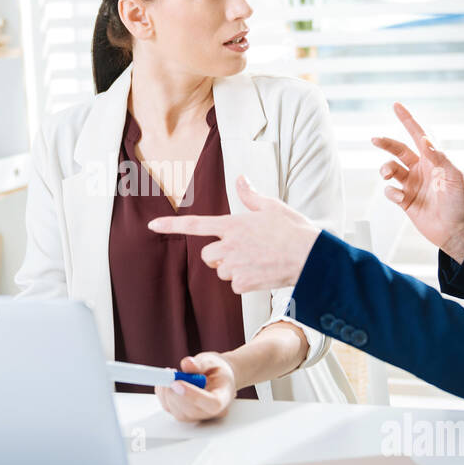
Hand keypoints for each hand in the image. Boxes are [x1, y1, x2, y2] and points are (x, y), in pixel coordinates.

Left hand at [148, 176, 319, 292]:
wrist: (311, 257)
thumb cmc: (294, 229)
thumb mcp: (272, 206)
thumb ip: (250, 195)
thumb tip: (241, 179)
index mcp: (232, 224)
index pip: (194, 224)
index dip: (170, 225)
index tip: (152, 225)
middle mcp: (229, 246)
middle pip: (207, 255)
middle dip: (218, 254)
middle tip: (242, 249)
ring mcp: (235, 266)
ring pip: (221, 271)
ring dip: (233, 267)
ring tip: (258, 259)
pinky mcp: (243, 283)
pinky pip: (235, 285)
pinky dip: (245, 281)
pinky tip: (261, 272)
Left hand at [156, 352, 235, 422]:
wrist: (217, 377)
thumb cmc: (217, 371)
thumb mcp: (212, 361)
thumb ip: (201, 363)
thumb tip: (187, 364)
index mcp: (224, 397)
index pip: (212, 404)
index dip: (193, 395)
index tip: (176, 382)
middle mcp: (212, 412)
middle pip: (192, 411)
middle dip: (175, 394)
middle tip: (169, 374)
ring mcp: (197, 416)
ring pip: (178, 412)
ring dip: (167, 393)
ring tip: (169, 374)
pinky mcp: (184, 415)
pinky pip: (169, 408)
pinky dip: (163, 394)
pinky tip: (165, 381)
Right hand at [372, 102, 463, 263]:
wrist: (454, 231)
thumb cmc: (459, 203)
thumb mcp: (454, 177)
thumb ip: (439, 157)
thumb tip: (425, 140)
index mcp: (433, 160)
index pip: (418, 135)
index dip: (407, 120)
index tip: (396, 106)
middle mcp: (420, 169)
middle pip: (398, 150)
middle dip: (386, 143)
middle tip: (374, 139)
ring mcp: (411, 184)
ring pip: (390, 169)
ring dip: (385, 169)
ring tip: (388, 175)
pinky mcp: (404, 200)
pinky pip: (390, 191)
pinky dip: (392, 193)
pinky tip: (401, 199)